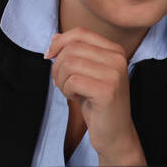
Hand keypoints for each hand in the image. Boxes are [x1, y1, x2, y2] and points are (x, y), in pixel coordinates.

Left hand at [44, 28, 144, 165]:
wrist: (114, 133)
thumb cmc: (98, 103)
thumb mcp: (86, 73)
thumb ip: (74, 53)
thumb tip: (55, 37)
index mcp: (115, 50)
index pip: (80, 33)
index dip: (59, 42)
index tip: (49, 57)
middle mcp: (118, 58)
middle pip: (72, 48)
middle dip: (57, 66)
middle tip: (60, 83)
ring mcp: (114, 74)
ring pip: (69, 63)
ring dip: (61, 80)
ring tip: (69, 91)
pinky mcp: (107, 91)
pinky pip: (73, 81)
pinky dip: (66, 90)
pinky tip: (75, 98)